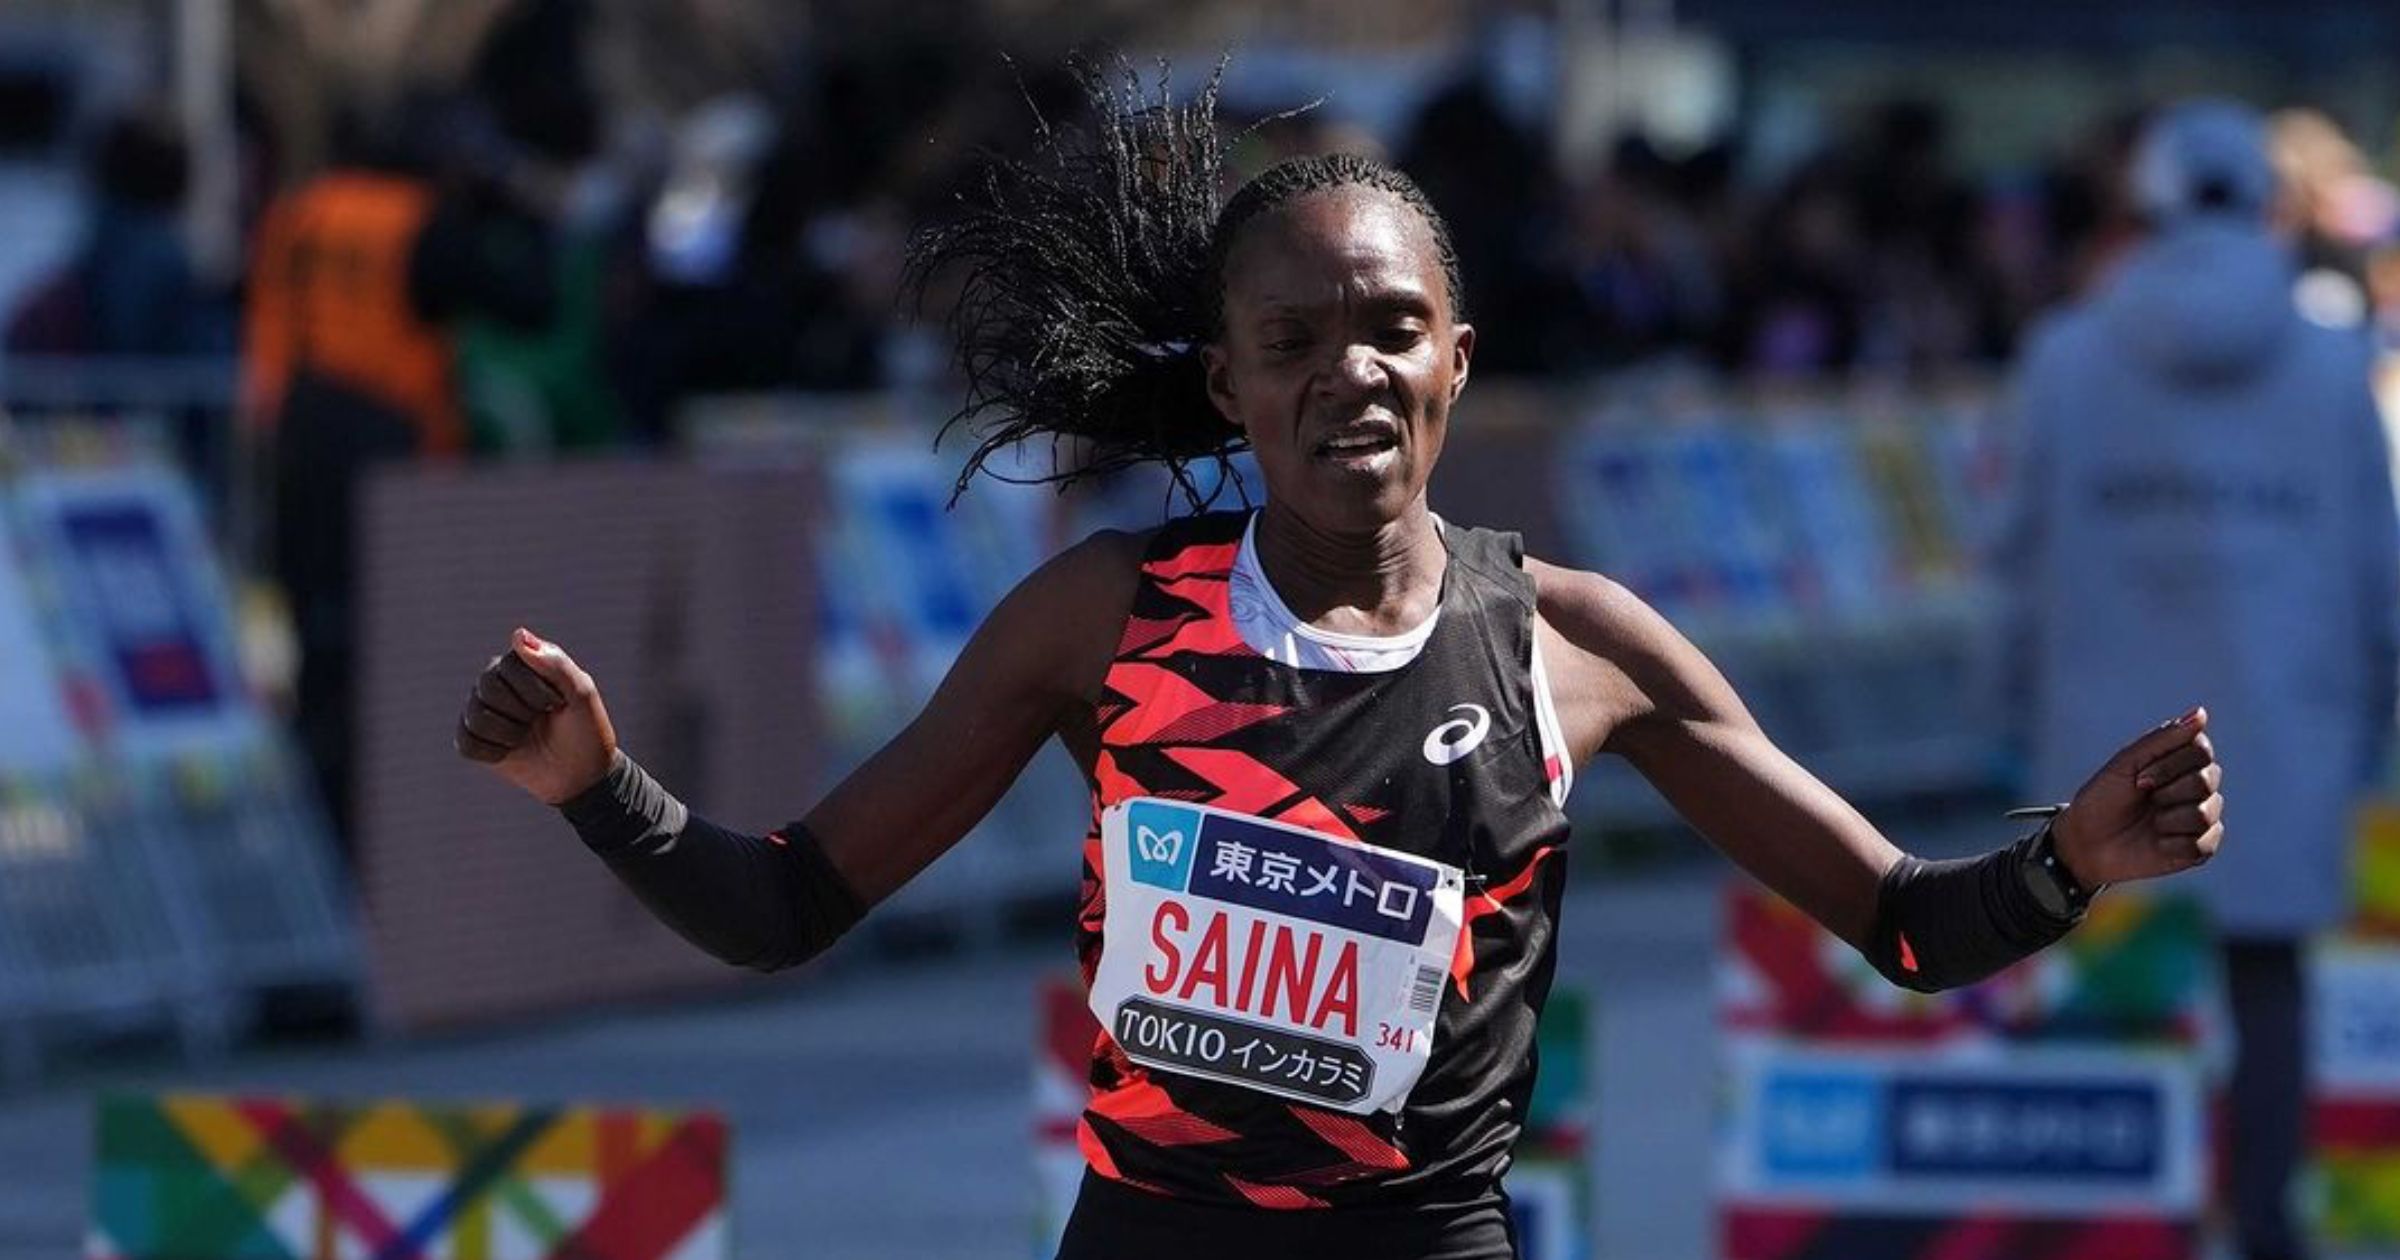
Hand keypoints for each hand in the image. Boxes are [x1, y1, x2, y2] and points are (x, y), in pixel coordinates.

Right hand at [453, 627, 618, 805]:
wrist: (582, 774)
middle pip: (487, 688)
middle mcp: (495, 682)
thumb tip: (517, 634)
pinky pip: (466, 743)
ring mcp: (481, 711)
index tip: (558, 704)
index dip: (534, 691)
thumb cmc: (585, 729)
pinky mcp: (473, 741)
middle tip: (540, 720)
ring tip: (527, 737)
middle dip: (521, 711)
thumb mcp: (581, 694)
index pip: (507, 666)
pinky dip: (494, 753)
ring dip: (509, 734)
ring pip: (476, 717)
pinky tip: (512, 752)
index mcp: (520, 664)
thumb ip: (554, 662)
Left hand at [2053, 706, 2222, 886]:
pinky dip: (2171, 845)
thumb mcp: (2127, 763)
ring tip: (2149, 823)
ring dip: (2167, 818)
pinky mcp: (2199, 850)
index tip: (2138, 777)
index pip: (2201, 751)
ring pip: (2205, 813)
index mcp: (2183, 763)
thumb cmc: (2103, 798)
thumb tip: (2201, 712)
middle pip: (2206, 780)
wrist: (2084, 841)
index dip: (2168, 765)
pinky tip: (2156, 844)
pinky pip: (2200, 845)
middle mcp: (2199, 789)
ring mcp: (2202, 820)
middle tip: (2141, 798)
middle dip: (2166, 790)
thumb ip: (2164, 738)